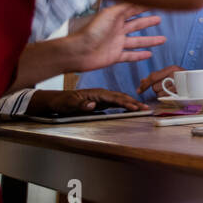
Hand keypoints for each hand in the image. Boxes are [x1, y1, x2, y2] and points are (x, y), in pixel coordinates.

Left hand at [27, 88, 148, 117]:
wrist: (56, 100)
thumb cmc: (62, 101)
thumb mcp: (68, 104)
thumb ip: (81, 105)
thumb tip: (93, 105)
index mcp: (96, 93)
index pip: (114, 98)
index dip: (125, 103)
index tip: (135, 107)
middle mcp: (101, 94)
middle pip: (121, 97)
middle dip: (134, 102)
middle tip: (145, 108)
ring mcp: (102, 98)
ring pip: (120, 100)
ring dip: (132, 104)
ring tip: (142, 108)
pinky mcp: (101, 102)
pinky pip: (116, 103)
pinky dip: (125, 105)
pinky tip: (130, 108)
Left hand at [67, 2, 164, 72]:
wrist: (78, 51)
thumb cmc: (90, 31)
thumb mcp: (109, 14)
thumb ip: (124, 6)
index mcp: (115, 18)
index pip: (133, 10)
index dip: (144, 6)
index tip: (156, 2)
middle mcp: (117, 30)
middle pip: (136, 25)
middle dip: (148, 22)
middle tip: (160, 19)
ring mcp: (116, 43)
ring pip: (137, 41)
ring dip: (149, 40)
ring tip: (162, 39)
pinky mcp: (114, 56)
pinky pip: (130, 55)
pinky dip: (139, 55)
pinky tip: (148, 55)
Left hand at [138, 65, 184, 97]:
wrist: (198, 82)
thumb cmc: (183, 77)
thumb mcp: (170, 72)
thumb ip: (155, 76)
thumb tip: (142, 81)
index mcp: (172, 69)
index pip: (153, 77)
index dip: (144, 85)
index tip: (139, 91)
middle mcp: (175, 76)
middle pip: (155, 87)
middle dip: (156, 89)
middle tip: (164, 87)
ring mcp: (179, 85)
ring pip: (160, 94)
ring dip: (162, 94)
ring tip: (169, 90)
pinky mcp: (181, 93)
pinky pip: (167, 98)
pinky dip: (167, 97)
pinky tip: (172, 94)